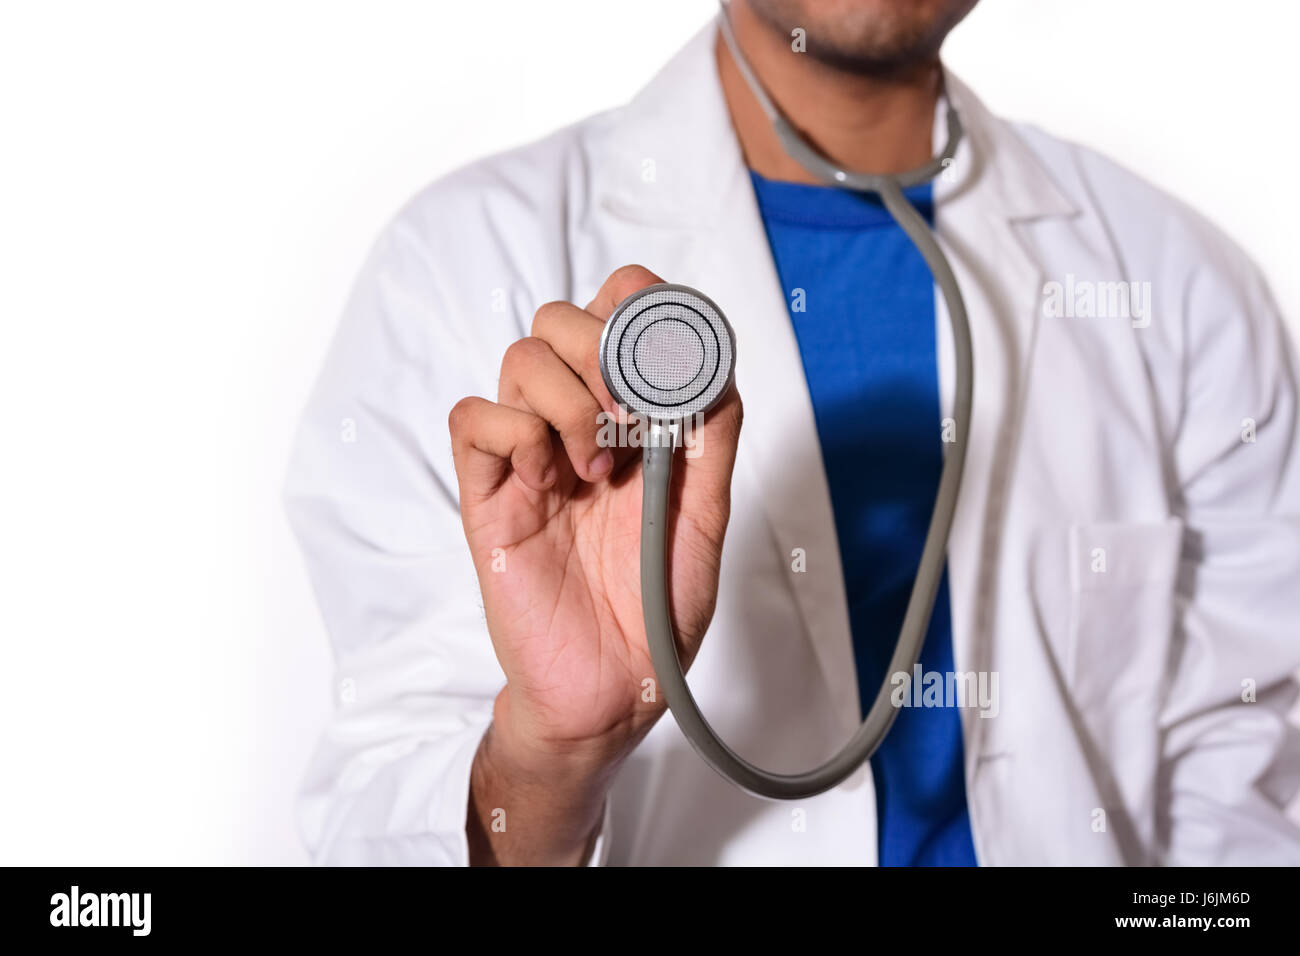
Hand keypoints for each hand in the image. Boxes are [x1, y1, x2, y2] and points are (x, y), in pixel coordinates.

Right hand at [449, 265, 741, 862]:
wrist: (614, 689)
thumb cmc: (656, 608)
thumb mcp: (705, 519)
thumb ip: (712, 442)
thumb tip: (716, 371)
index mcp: (630, 421)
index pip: (616, 315)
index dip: (637, 305)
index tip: (665, 347)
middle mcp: (575, 425)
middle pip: (560, 319)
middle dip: (602, 351)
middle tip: (633, 419)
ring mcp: (528, 456)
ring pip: (521, 359)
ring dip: (570, 400)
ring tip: (599, 467)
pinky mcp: (488, 494)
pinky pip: (475, 419)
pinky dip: (516, 432)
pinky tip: (552, 480)